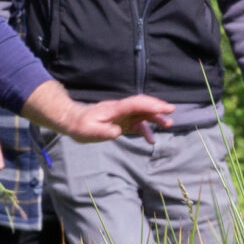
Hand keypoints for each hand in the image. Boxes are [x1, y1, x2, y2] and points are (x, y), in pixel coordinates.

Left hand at [56, 94, 173, 141]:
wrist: (73, 122)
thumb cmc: (80, 126)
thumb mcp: (88, 131)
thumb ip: (103, 131)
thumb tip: (117, 132)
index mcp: (115, 109)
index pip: (135, 104)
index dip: (150, 105)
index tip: (164, 108)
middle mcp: (121, 110)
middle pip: (142, 106)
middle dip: (157, 107)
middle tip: (171, 112)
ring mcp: (122, 116)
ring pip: (142, 114)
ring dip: (155, 118)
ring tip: (167, 124)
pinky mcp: (122, 123)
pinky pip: (136, 124)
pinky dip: (145, 130)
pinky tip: (151, 139)